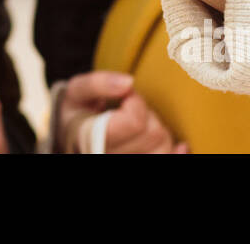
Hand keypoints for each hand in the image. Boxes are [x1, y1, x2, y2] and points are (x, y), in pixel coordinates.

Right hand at [57, 71, 187, 153]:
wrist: (73, 138)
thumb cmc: (77, 113)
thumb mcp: (77, 92)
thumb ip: (97, 83)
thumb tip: (128, 82)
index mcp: (89, 140)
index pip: (134, 122)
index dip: (135, 102)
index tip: (124, 96)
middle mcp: (108, 157)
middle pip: (154, 134)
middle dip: (146, 115)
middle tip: (129, 110)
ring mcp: (126, 163)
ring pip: (165, 148)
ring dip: (157, 131)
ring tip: (138, 126)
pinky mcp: (142, 166)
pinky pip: (170, 160)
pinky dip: (176, 151)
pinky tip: (176, 145)